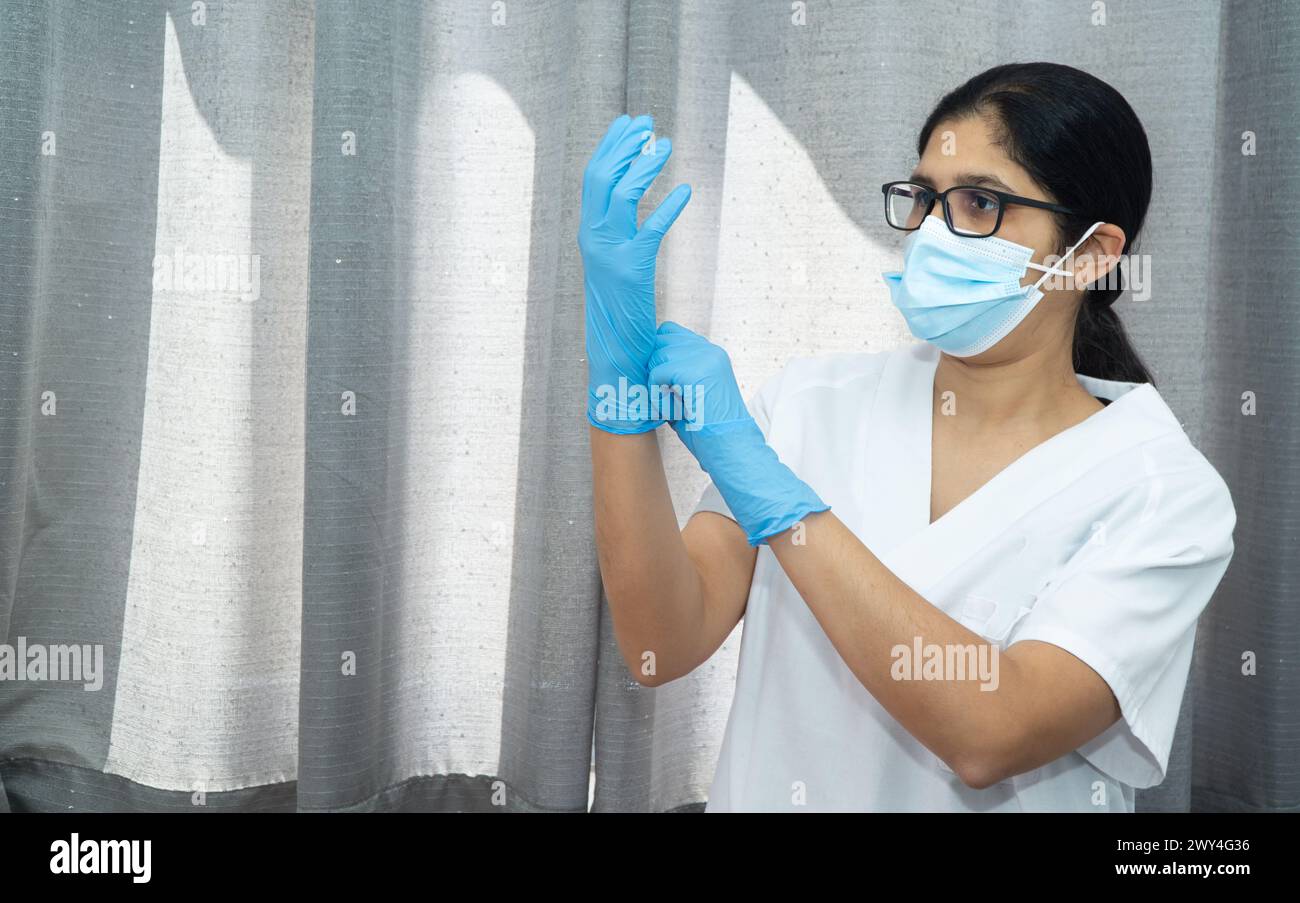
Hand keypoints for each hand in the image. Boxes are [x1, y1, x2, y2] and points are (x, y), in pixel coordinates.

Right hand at [579, 114, 691, 432]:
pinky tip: (687, 191)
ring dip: (645, 165)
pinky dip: (669, 207)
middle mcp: (592, 239)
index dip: (610, 148)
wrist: (617, 355)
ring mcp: (609, 254)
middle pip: (601, 177)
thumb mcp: (616, 266)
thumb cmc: (621, 313)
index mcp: (588, 235)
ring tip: (666, 144)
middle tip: (647, 122)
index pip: (593, 179)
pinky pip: (651, 229)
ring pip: (622, 194)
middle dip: (624, 145)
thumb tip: (631, 211)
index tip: (628, 124)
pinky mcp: (631, 270)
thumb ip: (619, 236)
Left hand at [648, 321, 829, 544]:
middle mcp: (709, 350)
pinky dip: (658, 395)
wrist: (731, 448)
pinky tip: (672, 411)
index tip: (659, 382)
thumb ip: (671, 375)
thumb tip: (640, 367)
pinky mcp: (695, 371)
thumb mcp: (688, 394)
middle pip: (660, 339)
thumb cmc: (707, 429)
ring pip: (657, 356)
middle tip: (664, 396)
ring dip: (655, 383)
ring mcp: (704, 358)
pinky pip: (657, 373)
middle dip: (654, 367)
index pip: (669, 333)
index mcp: (710, 353)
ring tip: (671, 406)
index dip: (658, 354)